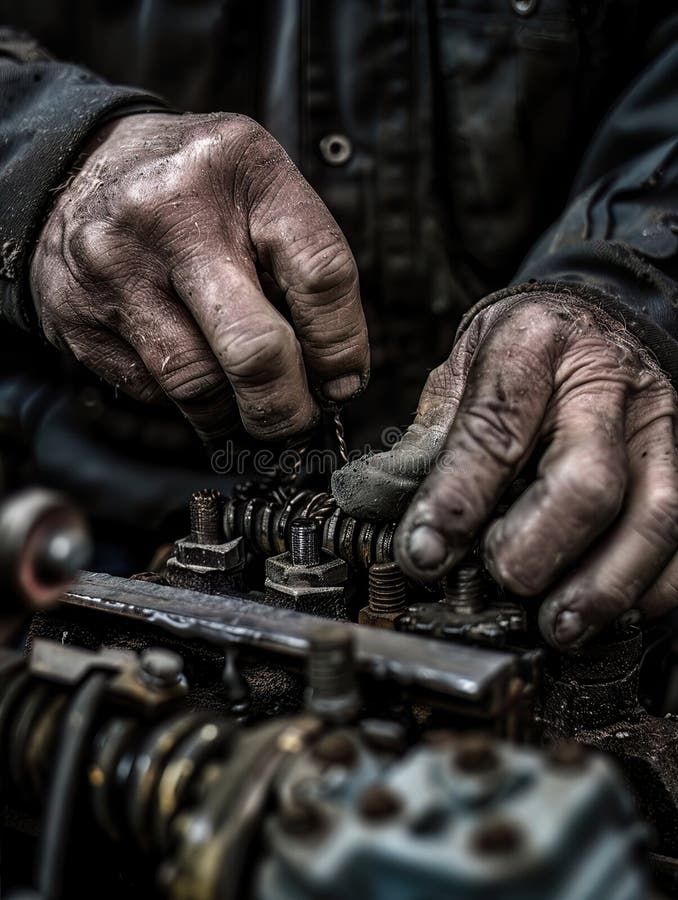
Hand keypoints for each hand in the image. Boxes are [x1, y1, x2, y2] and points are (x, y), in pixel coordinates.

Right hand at [30, 113, 368, 440]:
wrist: (80, 163)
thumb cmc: (196, 188)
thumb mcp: (261, 189)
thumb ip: (302, 266)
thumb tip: (333, 376)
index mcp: (242, 170)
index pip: (320, 276)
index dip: (342, 347)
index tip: (344, 382)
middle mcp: (171, 214)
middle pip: (254, 350)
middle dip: (287, 408)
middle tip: (298, 421)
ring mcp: (115, 267)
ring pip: (198, 385)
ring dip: (235, 413)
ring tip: (248, 405)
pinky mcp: (77, 314)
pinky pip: (150, 389)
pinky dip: (183, 397)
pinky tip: (190, 366)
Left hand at [333, 288, 677, 649]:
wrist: (590, 319)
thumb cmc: (521, 350)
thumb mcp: (462, 367)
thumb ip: (434, 436)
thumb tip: (398, 517)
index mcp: (533, 344)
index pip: (495, 428)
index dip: (457, 500)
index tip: (424, 552)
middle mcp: (605, 380)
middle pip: (587, 479)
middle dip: (537, 548)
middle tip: (503, 582)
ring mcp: (656, 422)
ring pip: (653, 515)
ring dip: (602, 585)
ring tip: (558, 624)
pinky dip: (651, 586)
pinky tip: (611, 611)